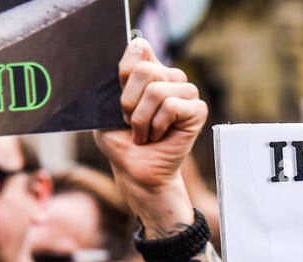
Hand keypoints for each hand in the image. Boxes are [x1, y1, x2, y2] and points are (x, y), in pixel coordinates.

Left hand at [94, 38, 206, 204]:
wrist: (136, 172)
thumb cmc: (122, 143)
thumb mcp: (105, 110)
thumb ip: (112, 84)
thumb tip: (126, 60)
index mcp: (149, 72)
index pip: (139, 47)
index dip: (124, 72)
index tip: (120, 100)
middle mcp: (170, 78)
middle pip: (145, 70)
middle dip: (129, 103)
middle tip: (131, 123)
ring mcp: (186, 93)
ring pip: (157, 90)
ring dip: (142, 119)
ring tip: (143, 133)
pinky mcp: (197, 111)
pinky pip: (171, 106)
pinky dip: (158, 125)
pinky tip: (158, 136)